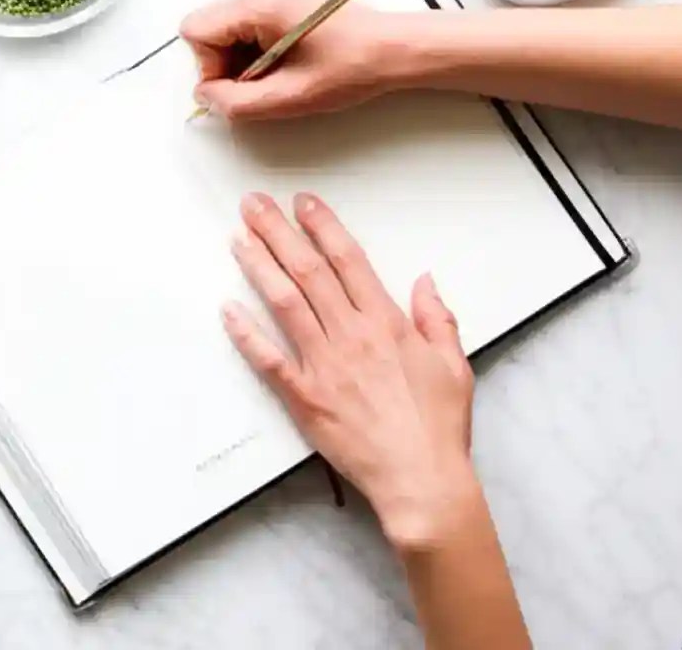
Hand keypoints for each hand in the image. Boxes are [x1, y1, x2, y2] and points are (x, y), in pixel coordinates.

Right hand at [180, 0, 400, 120]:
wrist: (392, 50)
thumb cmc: (354, 64)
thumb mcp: (287, 97)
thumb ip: (235, 103)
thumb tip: (206, 98)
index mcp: (259, 3)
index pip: (197, 32)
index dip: (209, 69)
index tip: (235, 89)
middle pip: (209, 31)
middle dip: (225, 66)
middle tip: (261, 86)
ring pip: (225, 32)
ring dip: (242, 62)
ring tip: (278, 76)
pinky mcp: (278, 0)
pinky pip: (244, 28)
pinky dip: (254, 53)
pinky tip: (282, 66)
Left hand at [223, 192, 475, 547]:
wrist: (421, 479)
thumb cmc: (438, 427)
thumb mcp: (454, 364)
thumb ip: (438, 318)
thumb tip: (424, 280)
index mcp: (387, 324)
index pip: (348, 260)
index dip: (323, 226)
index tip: (304, 203)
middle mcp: (351, 337)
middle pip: (308, 271)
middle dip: (278, 232)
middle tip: (253, 204)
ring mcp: (324, 366)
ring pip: (285, 303)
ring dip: (259, 266)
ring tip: (237, 238)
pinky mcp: (304, 398)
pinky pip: (268, 360)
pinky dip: (245, 333)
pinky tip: (227, 309)